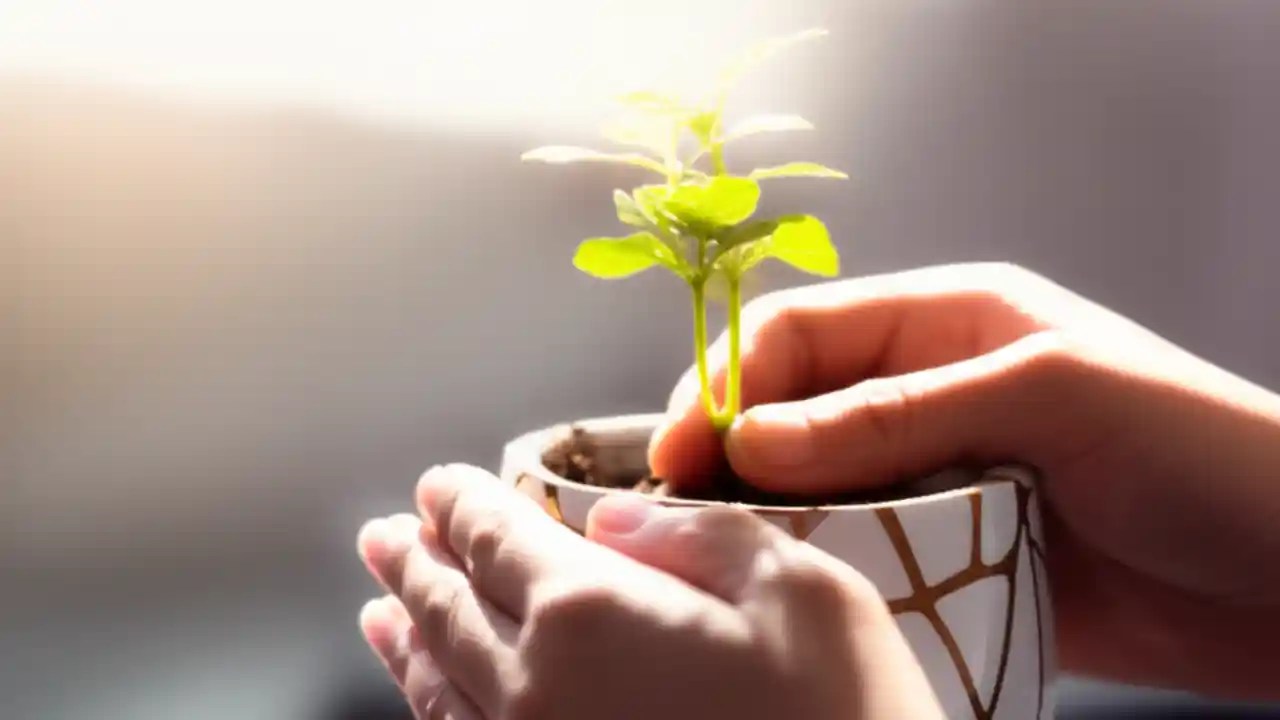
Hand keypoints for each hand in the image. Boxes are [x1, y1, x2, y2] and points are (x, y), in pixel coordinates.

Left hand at [356, 464, 942, 719]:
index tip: (436, 484)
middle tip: (383, 536)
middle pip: (449, 607)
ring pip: (440, 680)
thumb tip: (609, 517)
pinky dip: (431, 703)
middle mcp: (538, 686)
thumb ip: (692, 536)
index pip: (493, 537)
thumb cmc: (844, 716)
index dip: (459, 503)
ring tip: (379, 607)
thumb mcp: (800, 589)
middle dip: (413, 563)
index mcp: (589, 610)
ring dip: (405, 633)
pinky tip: (429, 692)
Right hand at [651, 262, 1279, 699]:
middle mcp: (929, 393)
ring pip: (817, 491)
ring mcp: (938, 478)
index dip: (729, 381)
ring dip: (771, 521)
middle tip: (679, 511)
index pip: (803, 333)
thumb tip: (753, 439)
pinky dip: (822, 574)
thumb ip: (894, 414)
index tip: (678, 449)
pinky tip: (796, 598)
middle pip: (793, 413)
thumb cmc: (1197, 451)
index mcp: (949, 321)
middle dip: (730, 456)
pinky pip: (863, 558)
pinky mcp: (952, 554)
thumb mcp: (1048, 396)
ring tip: (724, 560)